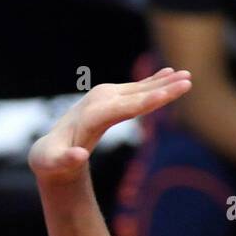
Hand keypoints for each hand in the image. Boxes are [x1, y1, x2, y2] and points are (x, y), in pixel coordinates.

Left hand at [29, 68, 191, 185]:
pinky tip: (170, 72)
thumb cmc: (51, 159)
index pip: (123, 108)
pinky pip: (135, 88)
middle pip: (135, 94)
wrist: (48, 147)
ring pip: (138, 89)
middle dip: (161, 88)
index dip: (144, 102)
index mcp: (91, 116)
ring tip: (187, 76)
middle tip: (188, 80)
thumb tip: (78, 157)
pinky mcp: (109, 97)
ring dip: (163, 82)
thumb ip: (65, 160)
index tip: (165, 96)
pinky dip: (152, 81)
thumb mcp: (53, 164)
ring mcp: (104, 96)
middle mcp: (98, 101)